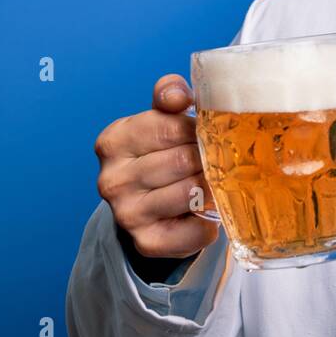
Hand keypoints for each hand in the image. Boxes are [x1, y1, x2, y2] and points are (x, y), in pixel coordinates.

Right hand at [94, 74, 218, 260]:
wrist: (147, 205)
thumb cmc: (160, 153)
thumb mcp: (160, 118)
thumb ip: (169, 96)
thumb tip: (178, 95)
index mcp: (114, 141)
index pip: (169, 126)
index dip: (198, 128)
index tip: (209, 132)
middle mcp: (113, 180)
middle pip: (183, 159)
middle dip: (209, 157)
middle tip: (222, 158)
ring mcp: (127, 214)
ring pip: (191, 191)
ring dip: (212, 186)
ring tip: (217, 181)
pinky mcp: (147, 242)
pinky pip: (195, 231)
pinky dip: (210, 221)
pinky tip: (206, 213)